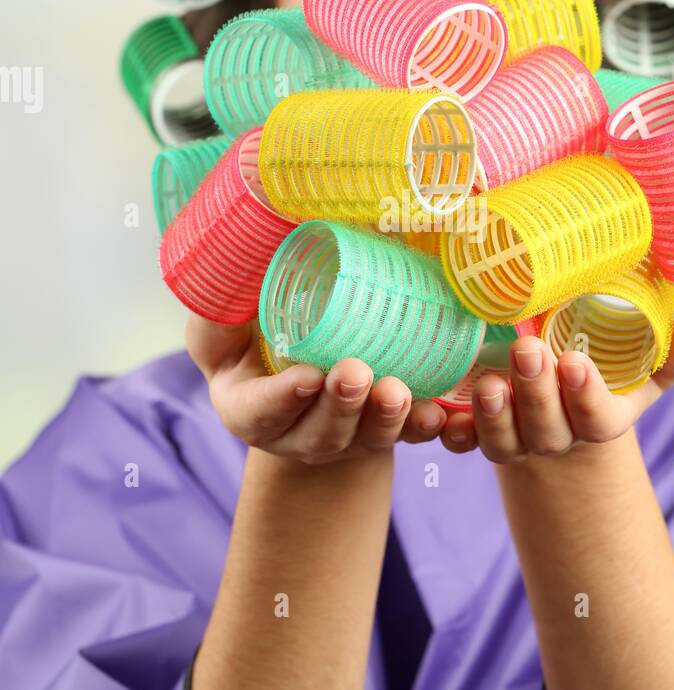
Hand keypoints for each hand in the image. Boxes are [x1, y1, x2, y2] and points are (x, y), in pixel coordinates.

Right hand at [186, 315, 446, 464]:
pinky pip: (406, 435)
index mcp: (249, 408)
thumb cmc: (251, 337)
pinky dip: (422, 426)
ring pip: (366, 438)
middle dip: (341, 405)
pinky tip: (438, 414)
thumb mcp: (223, 323)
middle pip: (319, 432)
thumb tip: (229, 251)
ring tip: (397, 390)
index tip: (306, 377)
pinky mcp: (382, 431)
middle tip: (356, 372)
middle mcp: (296, 434)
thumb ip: (220, 304)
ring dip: (384, 417)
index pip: (261, 410)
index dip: (282, 398)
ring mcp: (343, 438)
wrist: (297, 361)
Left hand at [436, 312, 673, 461]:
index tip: (576, 362)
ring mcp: (515, 441)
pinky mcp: (476, 437)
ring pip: (502, 440)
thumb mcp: (645, 373)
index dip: (585, 396)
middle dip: (536, 393)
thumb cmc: (607, 386)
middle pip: (546, 427)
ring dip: (493, 415)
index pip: (596, 420)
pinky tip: (437, 411)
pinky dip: (448, 431)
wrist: (558, 425)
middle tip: (528, 351)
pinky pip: (460, 443)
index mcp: (598, 423)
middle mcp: (555, 438)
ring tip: (487, 382)